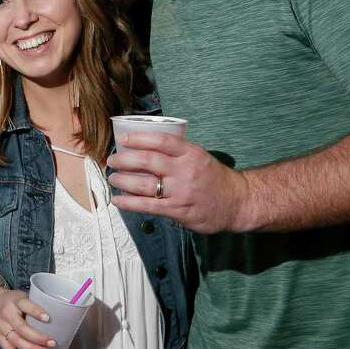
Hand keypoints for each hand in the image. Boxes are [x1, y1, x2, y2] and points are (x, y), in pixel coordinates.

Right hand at [0, 285, 55, 348]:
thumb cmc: (13, 301)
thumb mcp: (22, 296)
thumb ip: (34, 305)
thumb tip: (58, 317)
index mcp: (15, 300)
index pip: (25, 305)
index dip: (36, 312)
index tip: (48, 318)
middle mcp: (6, 314)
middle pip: (22, 328)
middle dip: (38, 338)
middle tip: (52, 343)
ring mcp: (1, 327)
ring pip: (16, 341)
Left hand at [107, 131, 253, 233]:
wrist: (237, 202)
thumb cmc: (213, 178)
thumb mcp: (199, 157)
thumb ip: (176, 153)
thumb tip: (144, 148)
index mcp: (190, 153)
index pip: (162, 141)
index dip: (139, 138)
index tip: (123, 139)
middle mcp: (185, 170)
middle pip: (148, 161)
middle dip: (125, 159)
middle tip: (112, 160)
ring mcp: (180, 191)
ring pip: (144, 184)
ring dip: (123, 180)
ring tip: (113, 178)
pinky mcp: (178, 210)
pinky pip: (148, 206)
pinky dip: (129, 202)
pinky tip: (118, 200)